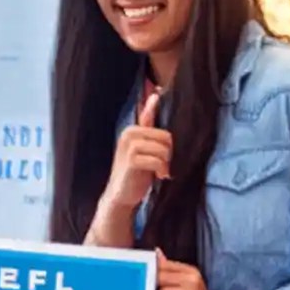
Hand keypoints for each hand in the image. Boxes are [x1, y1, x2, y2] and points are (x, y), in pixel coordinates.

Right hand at [99, 92, 170, 211]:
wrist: (120, 195)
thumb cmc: (136, 171)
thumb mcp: (144, 146)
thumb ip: (148, 124)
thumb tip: (155, 94)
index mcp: (133, 129)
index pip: (156, 119)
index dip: (164, 129)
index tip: (163, 105)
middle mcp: (129, 133)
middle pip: (166, 136)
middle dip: (168, 153)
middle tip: (162, 165)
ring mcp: (128, 146)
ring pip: (163, 148)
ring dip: (166, 163)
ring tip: (160, 171)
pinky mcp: (131, 160)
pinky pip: (157, 160)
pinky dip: (161, 170)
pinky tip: (157, 177)